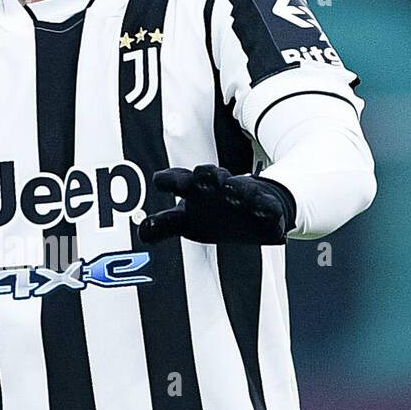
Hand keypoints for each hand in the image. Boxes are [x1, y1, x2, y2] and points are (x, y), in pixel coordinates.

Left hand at [137, 164, 295, 245]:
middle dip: (204, 177)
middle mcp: (217, 188)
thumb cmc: (212, 213)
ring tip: (231, 192)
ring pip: (239, 188)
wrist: (253, 208)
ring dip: (235, 189)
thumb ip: (161, 227)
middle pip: (208, 176)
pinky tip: (263, 212)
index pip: (178, 179)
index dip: (169, 180)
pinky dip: (266, 208)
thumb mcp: (184, 222)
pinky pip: (267, 205)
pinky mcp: (265, 206)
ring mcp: (242, 194)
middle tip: (196, 183)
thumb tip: (143, 233)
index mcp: (194, 190)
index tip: (159, 182)